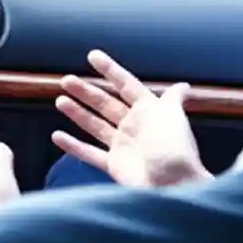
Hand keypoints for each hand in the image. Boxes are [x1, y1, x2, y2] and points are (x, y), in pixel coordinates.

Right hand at [52, 49, 211, 187]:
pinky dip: (73, 146)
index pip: (126, 85)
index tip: (92, 56)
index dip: (110, 70)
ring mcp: (123, 146)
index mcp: (149, 111)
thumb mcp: (173, 117)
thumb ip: (173, 100)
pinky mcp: (115, 165)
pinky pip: (90, 153)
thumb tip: (184, 86)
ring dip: (77, 113)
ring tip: (60, 101)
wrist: (174, 185)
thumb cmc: (173, 148)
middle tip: (66, 80)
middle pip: (106, 104)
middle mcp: (134, 126)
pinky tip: (57, 136)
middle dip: (86, 92)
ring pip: (95, 125)